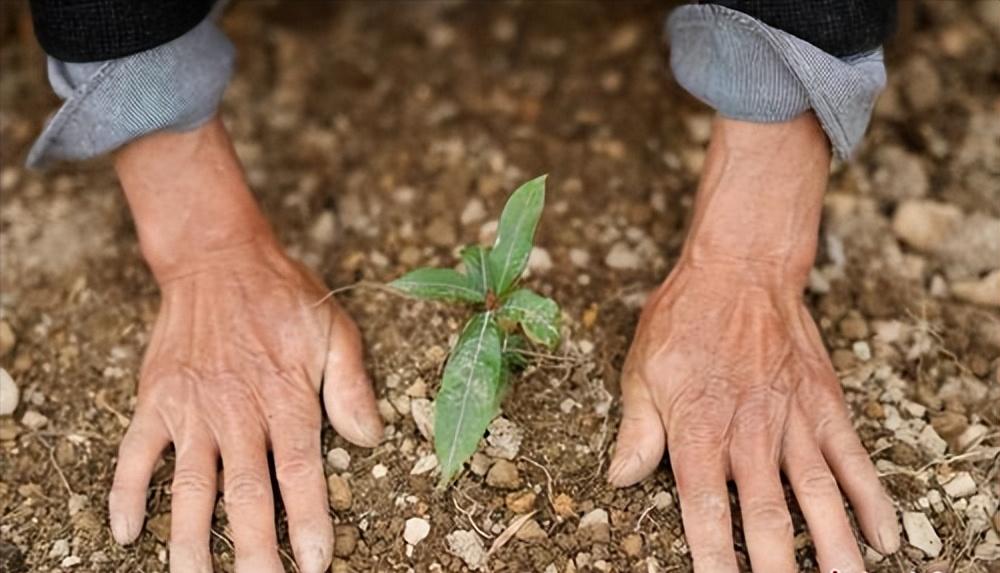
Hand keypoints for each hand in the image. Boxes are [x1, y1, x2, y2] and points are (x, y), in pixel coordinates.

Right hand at [106, 118, 382, 572]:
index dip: (308, 524)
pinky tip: (127, 533)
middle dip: (256, 552)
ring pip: (191, 489)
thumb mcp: (335, 330)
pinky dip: (128, 494)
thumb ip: (352, 387)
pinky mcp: (157, 401)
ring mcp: (193, 410)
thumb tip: (370, 439)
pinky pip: (136, 455)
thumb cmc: (284, 297)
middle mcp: (238, 412)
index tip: (314, 565)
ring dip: (192, 542)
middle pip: (246, 496)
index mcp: (286, 399)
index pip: (299, 475)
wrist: (219, 258)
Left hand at [608, 114, 898, 570]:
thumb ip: (637, 429)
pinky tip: (884, 538)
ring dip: (834, 548)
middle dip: (777, 568)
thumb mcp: (641, 369)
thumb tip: (619, 478)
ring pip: (820, 498)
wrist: (740, 268)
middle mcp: (750, 434)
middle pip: (768, 518)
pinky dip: (871, 500)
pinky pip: (854, 460)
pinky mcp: (825, 405)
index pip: (705, 512)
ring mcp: (794, 421)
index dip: (713, 561)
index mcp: (699, 431)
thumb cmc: (683, 319)